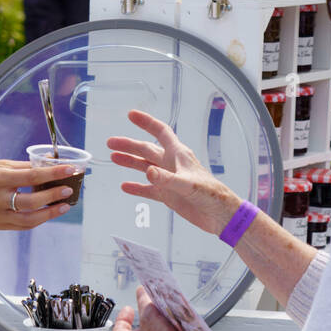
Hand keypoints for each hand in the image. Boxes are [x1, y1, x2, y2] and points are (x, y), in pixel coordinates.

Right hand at [0, 159, 74, 229]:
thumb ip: (22, 166)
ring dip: (50, 213)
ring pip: (29, 219)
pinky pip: (22, 226)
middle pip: (31, 201)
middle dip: (53, 195)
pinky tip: (48, 214)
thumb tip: (45, 163)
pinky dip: (38, 220)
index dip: (53, 173)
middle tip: (68, 189)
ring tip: (64, 206)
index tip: (70, 169)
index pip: (31, 176)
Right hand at [107, 109, 240, 235]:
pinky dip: (137, 188)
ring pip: (145, 167)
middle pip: (147, 149)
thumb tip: (148, 171)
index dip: (146, 122)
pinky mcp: (168, 195)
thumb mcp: (188, 184)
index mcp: (178, 154)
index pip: (160, 132)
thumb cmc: (211, 194)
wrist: (220, 215)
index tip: (131, 115)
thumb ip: (167, 179)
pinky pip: (148, 189)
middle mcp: (171, 164)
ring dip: (130, 162)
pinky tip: (125, 186)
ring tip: (113, 158)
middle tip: (110, 143)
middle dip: (129, 145)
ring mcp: (168, 180)